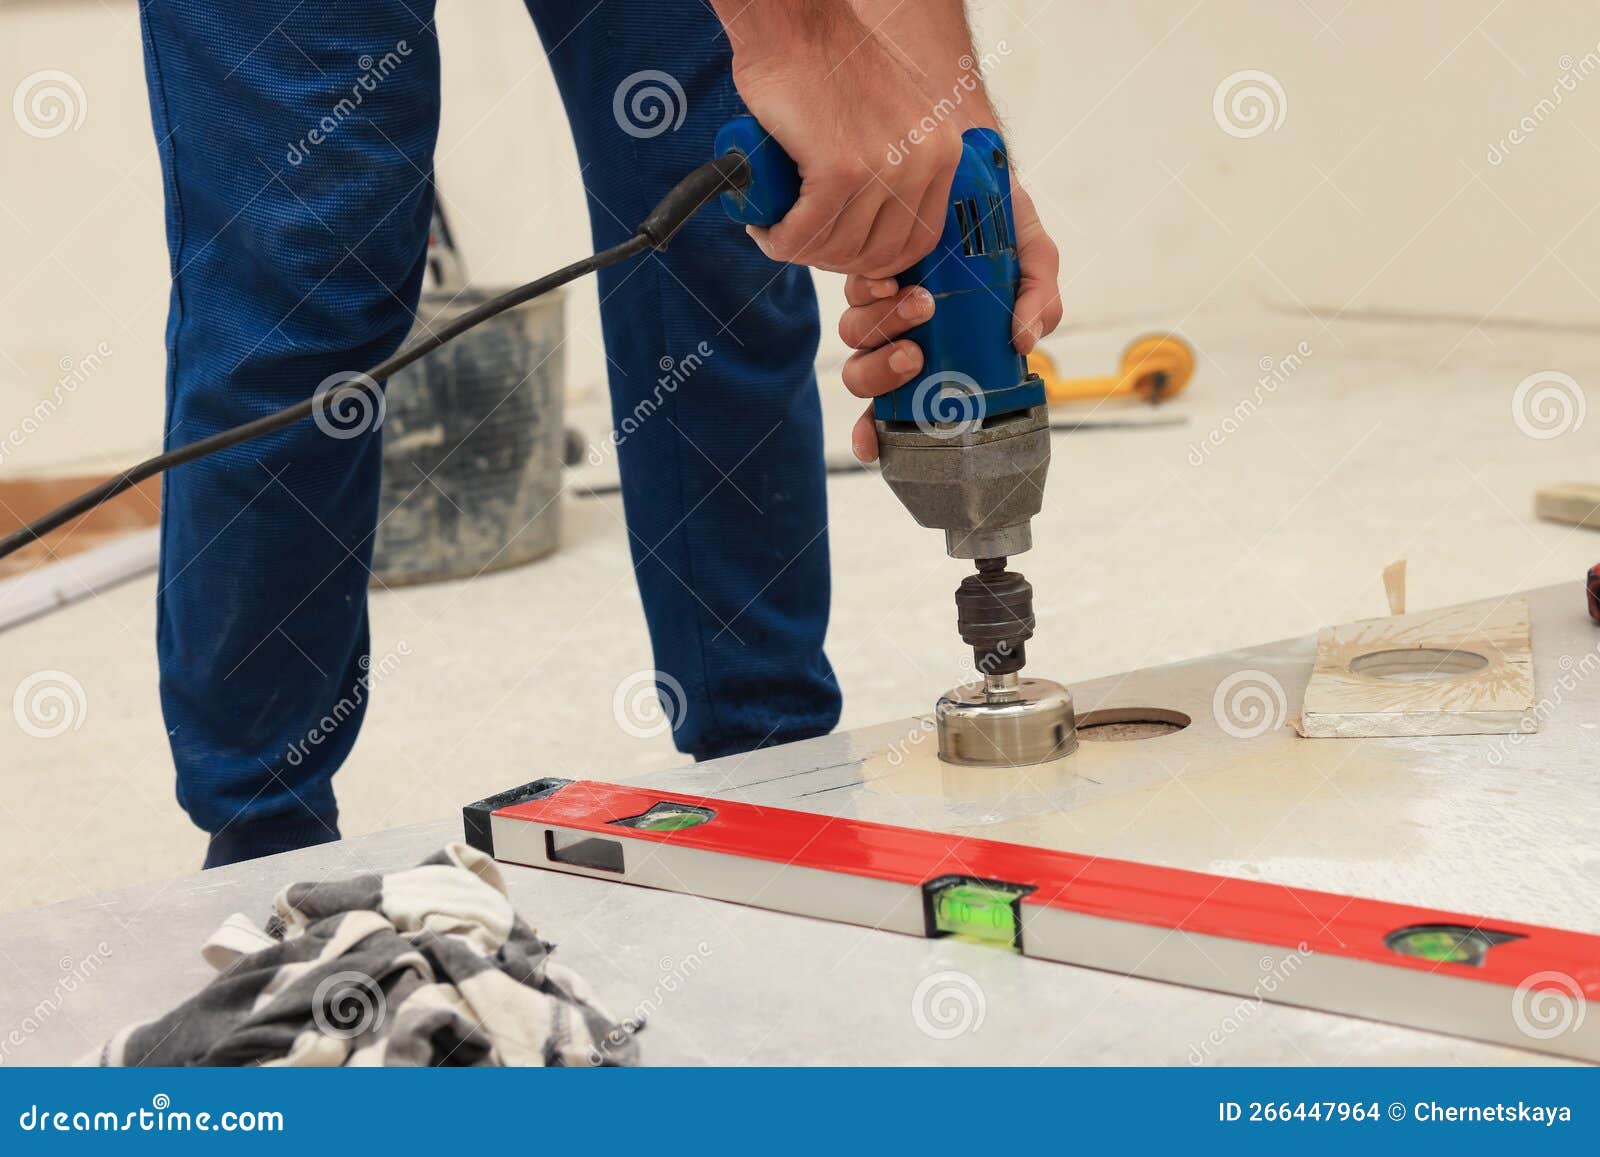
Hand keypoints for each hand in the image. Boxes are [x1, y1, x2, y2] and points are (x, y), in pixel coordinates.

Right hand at [731, 27, 962, 277]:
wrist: (797, 23)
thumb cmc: (831, 65)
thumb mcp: (894, 116)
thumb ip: (901, 162)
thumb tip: (880, 222)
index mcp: (941, 152)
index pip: (918, 241)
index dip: (875, 259)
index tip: (842, 252)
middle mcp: (923, 161)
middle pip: (880, 254)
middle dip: (835, 261)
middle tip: (802, 243)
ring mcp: (884, 167)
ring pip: (839, 248)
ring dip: (801, 251)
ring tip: (777, 231)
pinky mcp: (841, 169)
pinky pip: (806, 233)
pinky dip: (780, 240)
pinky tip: (765, 228)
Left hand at [838, 179, 1062, 461]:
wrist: (978, 161)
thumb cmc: (1003, 221)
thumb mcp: (1033, 258)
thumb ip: (1041, 298)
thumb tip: (1025, 342)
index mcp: (936, 351)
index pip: (899, 407)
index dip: (879, 431)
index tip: (880, 434)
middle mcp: (899, 332)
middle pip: (868, 376)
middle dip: (885, 372)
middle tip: (916, 353)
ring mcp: (877, 301)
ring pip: (856, 336)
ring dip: (880, 329)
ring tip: (917, 302)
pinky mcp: (860, 266)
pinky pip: (851, 293)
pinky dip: (865, 294)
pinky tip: (885, 280)